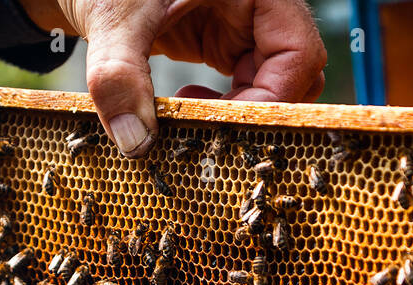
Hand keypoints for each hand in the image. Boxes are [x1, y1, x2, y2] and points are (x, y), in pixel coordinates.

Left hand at [20, 0, 326, 155]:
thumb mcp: (114, 22)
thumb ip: (120, 77)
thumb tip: (135, 142)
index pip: (297, 52)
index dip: (269, 98)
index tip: (223, 124)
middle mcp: (260, 4)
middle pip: (298, 71)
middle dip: (258, 108)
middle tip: (210, 125)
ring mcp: (246, 23)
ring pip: (278, 81)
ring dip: (242, 110)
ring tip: (193, 112)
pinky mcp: (227, 40)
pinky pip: (250, 82)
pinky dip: (226, 104)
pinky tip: (188, 103)